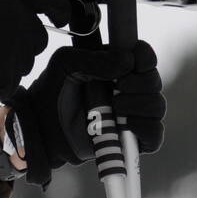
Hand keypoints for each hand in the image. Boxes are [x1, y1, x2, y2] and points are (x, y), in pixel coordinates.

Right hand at [0, 0, 69, 100]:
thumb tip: (3, 10)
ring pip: (23, 63)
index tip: (59, 17)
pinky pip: (8, 84)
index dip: (59, 10)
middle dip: (23, 44)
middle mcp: (23, 22)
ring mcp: (19, 51)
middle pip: (38, 39)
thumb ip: (0, 0)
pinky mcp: (9, 76)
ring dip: (8, 63)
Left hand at [8, 40, 165, 186]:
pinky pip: (155, 136)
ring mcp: (130, 115)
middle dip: (140, 82)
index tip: (132, 60)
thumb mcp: (67, 63)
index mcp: (116, 67)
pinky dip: (147, 129)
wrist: (39, 126)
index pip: (144, 57)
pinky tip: (125, 124)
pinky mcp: (129, 140)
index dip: (144, 56)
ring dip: (141, 103)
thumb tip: (127, 61)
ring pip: (157, 107)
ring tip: (115, 105)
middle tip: (118, 85)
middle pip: (154, 82)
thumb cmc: (50, 90)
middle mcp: (127, 90)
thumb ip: (94, 59)